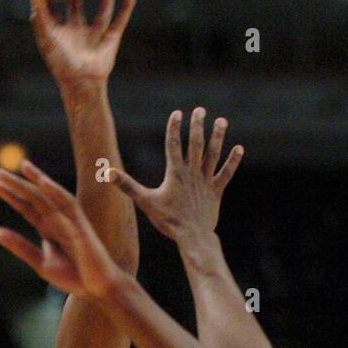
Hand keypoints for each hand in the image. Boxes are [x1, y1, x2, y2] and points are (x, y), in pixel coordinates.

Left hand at [0, 161, 122, 299]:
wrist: (98, 290)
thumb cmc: (74, 277)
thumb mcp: (42, 263)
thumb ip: (20, 247)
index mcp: (49, 230)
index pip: (28, 208)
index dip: (13, 196)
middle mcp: (58, 221)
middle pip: (36, 198)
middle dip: (19, 184)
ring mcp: (70, 222)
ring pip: (50, 197)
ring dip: (36, 181)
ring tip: (21, 166)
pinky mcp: (81, 226)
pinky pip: (69, 205)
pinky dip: (56, 192)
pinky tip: (43, 182)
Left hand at [30, 0, 136, 88]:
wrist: (82, 82)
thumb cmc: (61, 64)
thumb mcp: (47, 39)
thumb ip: (41, 17)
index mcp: (61, 31)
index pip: (54, 8)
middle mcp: (78, 30)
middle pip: (78, 5)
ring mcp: (95, 34)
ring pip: (103, 9)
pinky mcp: (110, 39)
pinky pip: (120, 20)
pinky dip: (127, 8)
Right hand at [110, 108, 243, 242]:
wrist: (192, 236)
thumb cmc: (168, 220)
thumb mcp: (145, 202)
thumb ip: (128, 186)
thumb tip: (107, 173)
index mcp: (175, 173)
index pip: (174, 145)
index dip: (174, 128)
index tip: (177, 113)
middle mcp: (192, 173)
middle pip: (196, 144)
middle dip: (197, 126)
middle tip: (200, 110)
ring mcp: (206, 181)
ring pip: (212, 154)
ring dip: (217, 137)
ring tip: (221, 121)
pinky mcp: (216, 191)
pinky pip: (226, 173)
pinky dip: (233, 161)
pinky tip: (239, 148)